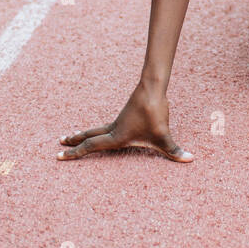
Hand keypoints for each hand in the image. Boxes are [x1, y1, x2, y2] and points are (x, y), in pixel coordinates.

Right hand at [57, 81, 193, 160]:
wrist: (152, 88)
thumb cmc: (154, 113)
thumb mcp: (164, 136)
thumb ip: (174, 150)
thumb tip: (190, 160)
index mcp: (116, 137)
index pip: (91, 146)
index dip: (75, 153)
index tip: (59, 155)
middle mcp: (113, 129)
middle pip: (88, 136)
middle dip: (74, 142)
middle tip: (59, 144)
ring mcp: (118, 121)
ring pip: (96, 129)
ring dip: (83, 134)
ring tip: (72, 137)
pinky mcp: (124, 115)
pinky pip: (106, 126)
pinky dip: (96, 130)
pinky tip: (100, 132)